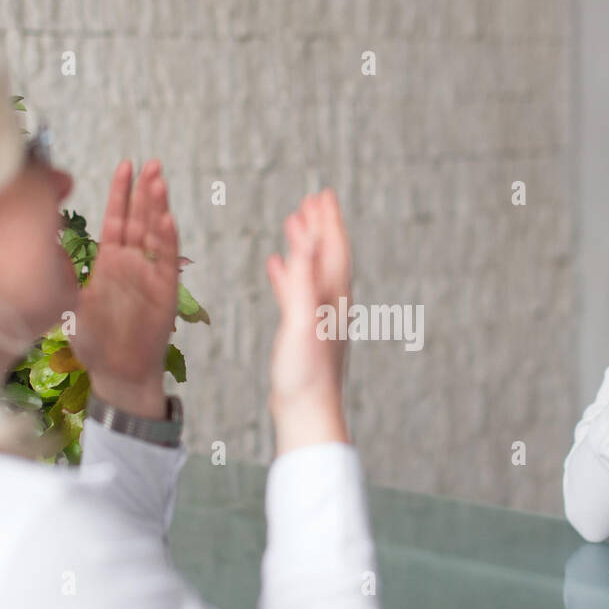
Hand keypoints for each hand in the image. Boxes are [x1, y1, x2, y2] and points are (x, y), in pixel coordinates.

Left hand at [70, 159, 179, 417]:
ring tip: (159, 181)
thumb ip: (61, 274)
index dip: (121, 193)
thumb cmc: (93, 341)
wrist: (117, 373)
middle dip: (145, 190)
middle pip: (141, 219)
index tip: (125, 166)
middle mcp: (134, 264)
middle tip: (151, 163)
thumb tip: (40, 247)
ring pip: (156, 234)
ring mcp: (151, 276)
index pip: (118, 218)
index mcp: (111, 261)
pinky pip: (167, 261)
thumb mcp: (69, 301)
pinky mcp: (165, 292)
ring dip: (157, 207)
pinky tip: (167, 218)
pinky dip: (168, 240)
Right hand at [265, 189, 350, 454]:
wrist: (307, 414)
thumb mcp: (303, 320)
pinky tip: (276, 268)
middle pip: (327, 255)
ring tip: (293, 224)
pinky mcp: (304, 333)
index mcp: (332, 298)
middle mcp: (330, 305)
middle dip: (319, 227)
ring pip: (312, 271)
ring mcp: (317, 318)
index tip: (323, 194)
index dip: (328, 221)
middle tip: (311, 201)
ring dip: (304, 247)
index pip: (333, 249)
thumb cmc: (306, 374)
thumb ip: (304, 280)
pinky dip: (288, 274)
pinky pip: (296, 292)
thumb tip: (311, 240)